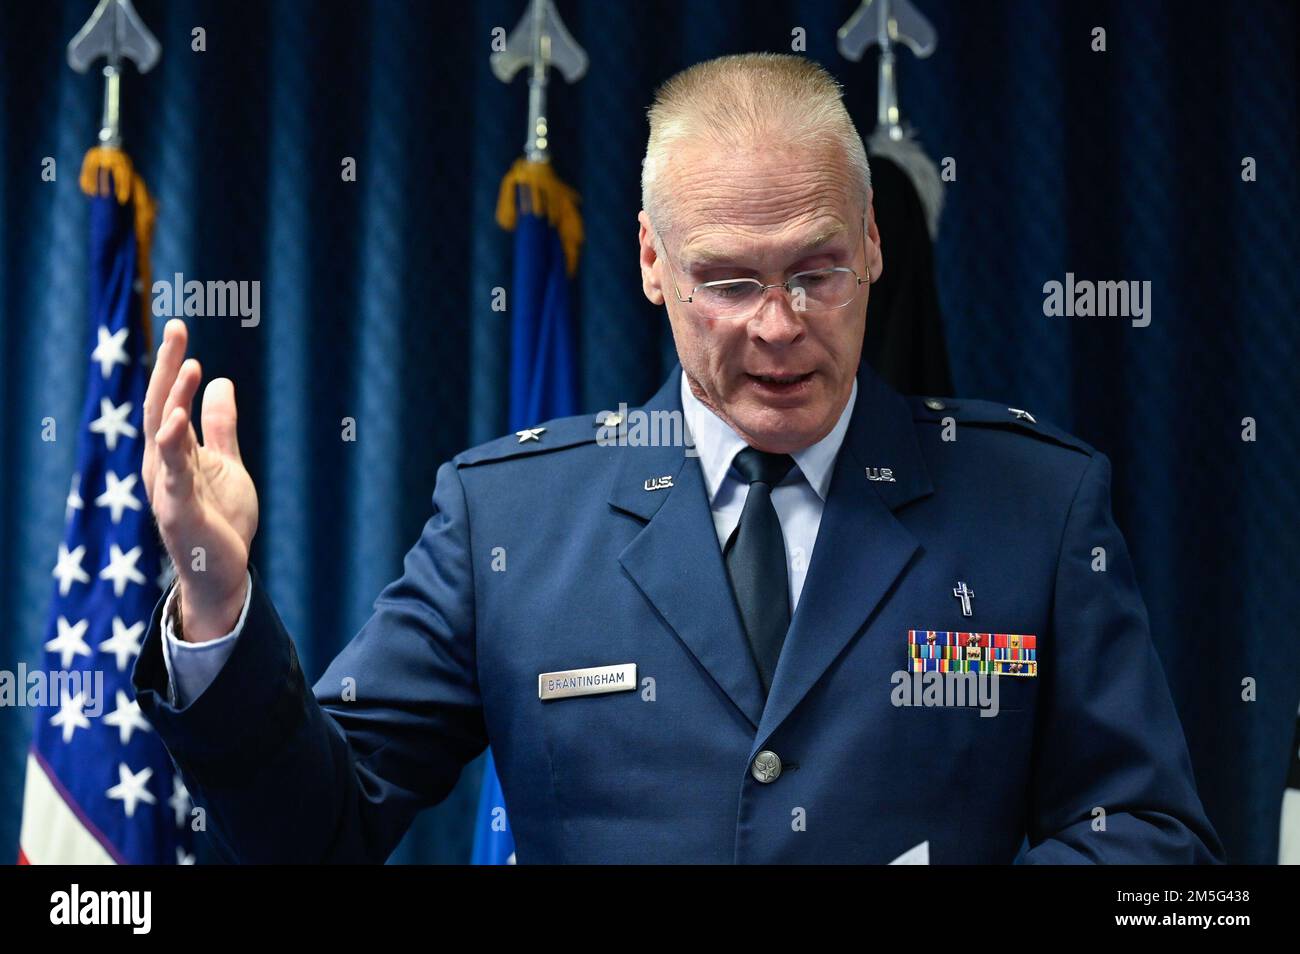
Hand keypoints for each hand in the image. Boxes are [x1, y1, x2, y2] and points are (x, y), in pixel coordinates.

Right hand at [142, 319, 257, 642]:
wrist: (222, 571)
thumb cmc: (220, 518)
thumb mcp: (226, 463)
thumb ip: (221, 426)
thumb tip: (220, 382)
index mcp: (173, 451)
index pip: (168, 399)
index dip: (172, 364)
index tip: (178, 327)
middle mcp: (163, 464)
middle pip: (160, 407)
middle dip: (167, 368)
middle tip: (176, 328)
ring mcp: (168, 486)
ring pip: (164, 435)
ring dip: (174, 399)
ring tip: (186, 364)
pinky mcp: (180, 510)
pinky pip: (174, 473)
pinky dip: (173, 446)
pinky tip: (177, 421)